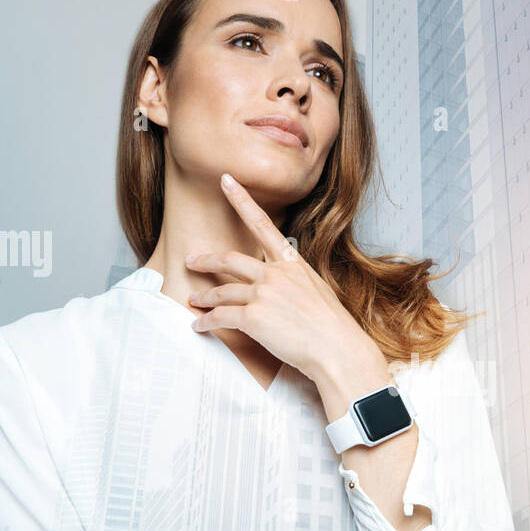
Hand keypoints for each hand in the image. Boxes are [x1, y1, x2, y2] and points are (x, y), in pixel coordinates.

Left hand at [186, 173, 378, 383]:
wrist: (338, 349)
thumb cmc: (333, 328)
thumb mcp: (317, 293)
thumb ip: (294, 285)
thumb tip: (282, 291)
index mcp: (293, 264)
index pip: (263, 225)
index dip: (241, 200)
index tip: (227, 181)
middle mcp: (276, 274)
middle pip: (231, 260)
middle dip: (207, 259)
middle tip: (191, 260)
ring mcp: (264, 294)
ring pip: (223, 291)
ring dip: (204, 296)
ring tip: (195, 300)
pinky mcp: (254, 318)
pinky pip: (221, 316)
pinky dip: (207, 322)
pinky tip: (200, 326)